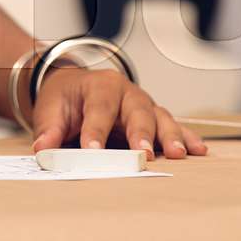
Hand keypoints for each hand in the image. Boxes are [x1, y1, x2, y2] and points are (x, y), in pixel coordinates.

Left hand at [29, 68, 207, 158]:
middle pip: (137, 111)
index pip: (99, 108)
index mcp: (100, 86)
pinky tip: (199, 150)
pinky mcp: (154, 118)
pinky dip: (186, 138)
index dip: (96, 130)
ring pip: (160, 118)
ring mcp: (143, 105)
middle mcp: (127, 92)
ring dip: (171, 137)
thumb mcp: (51, 110)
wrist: (73, 87)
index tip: (93, 150)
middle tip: (144, 154)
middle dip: (141, 133)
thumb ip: (48, 129)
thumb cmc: (65, 100)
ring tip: (179, 155)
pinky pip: (173, 127)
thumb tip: (42, 148)